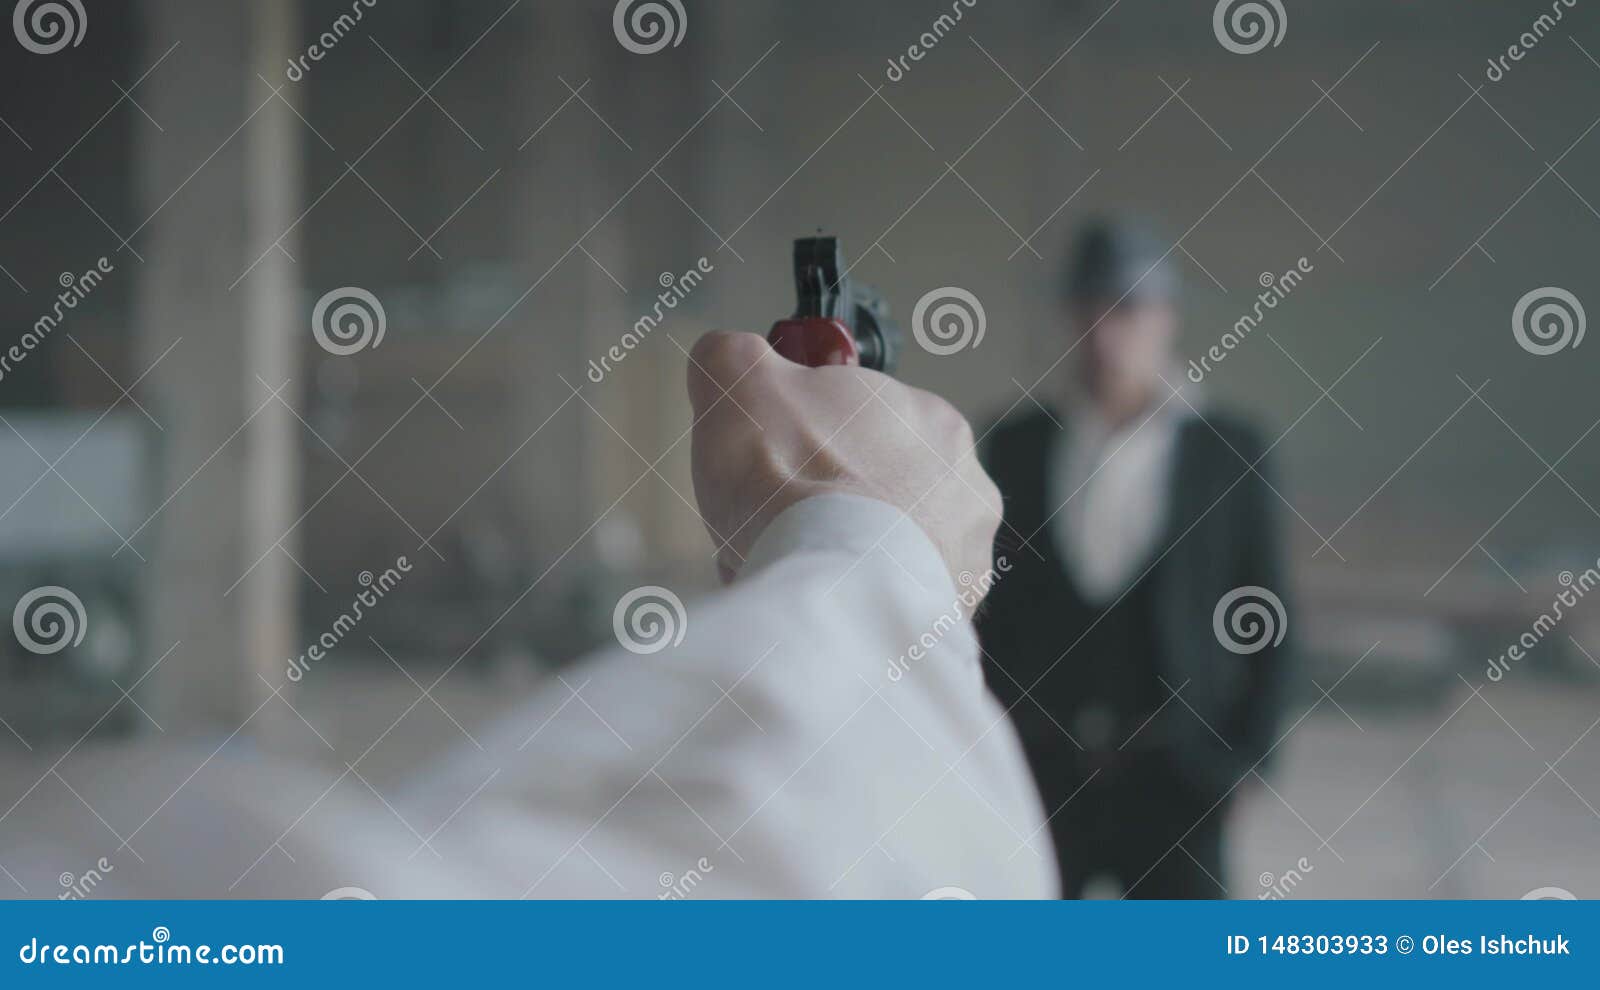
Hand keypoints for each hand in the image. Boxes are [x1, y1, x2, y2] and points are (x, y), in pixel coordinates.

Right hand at [686, 331, 1001, 590]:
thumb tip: (726, 353)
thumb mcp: (736, 381)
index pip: (861, 417)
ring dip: (839, 553)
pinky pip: (887, 603)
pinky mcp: (948, 615)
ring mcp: (964, 556)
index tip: (772, 457)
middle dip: (823, 500)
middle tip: (774, 516)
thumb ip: (733, 354)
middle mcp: (966, 486)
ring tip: (789, 565)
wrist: (825, 589)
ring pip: (883, 549)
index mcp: (932, 418)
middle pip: (874, 486)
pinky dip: (853, 603)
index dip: (804, 435)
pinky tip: (815, 602)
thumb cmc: (789, 481)